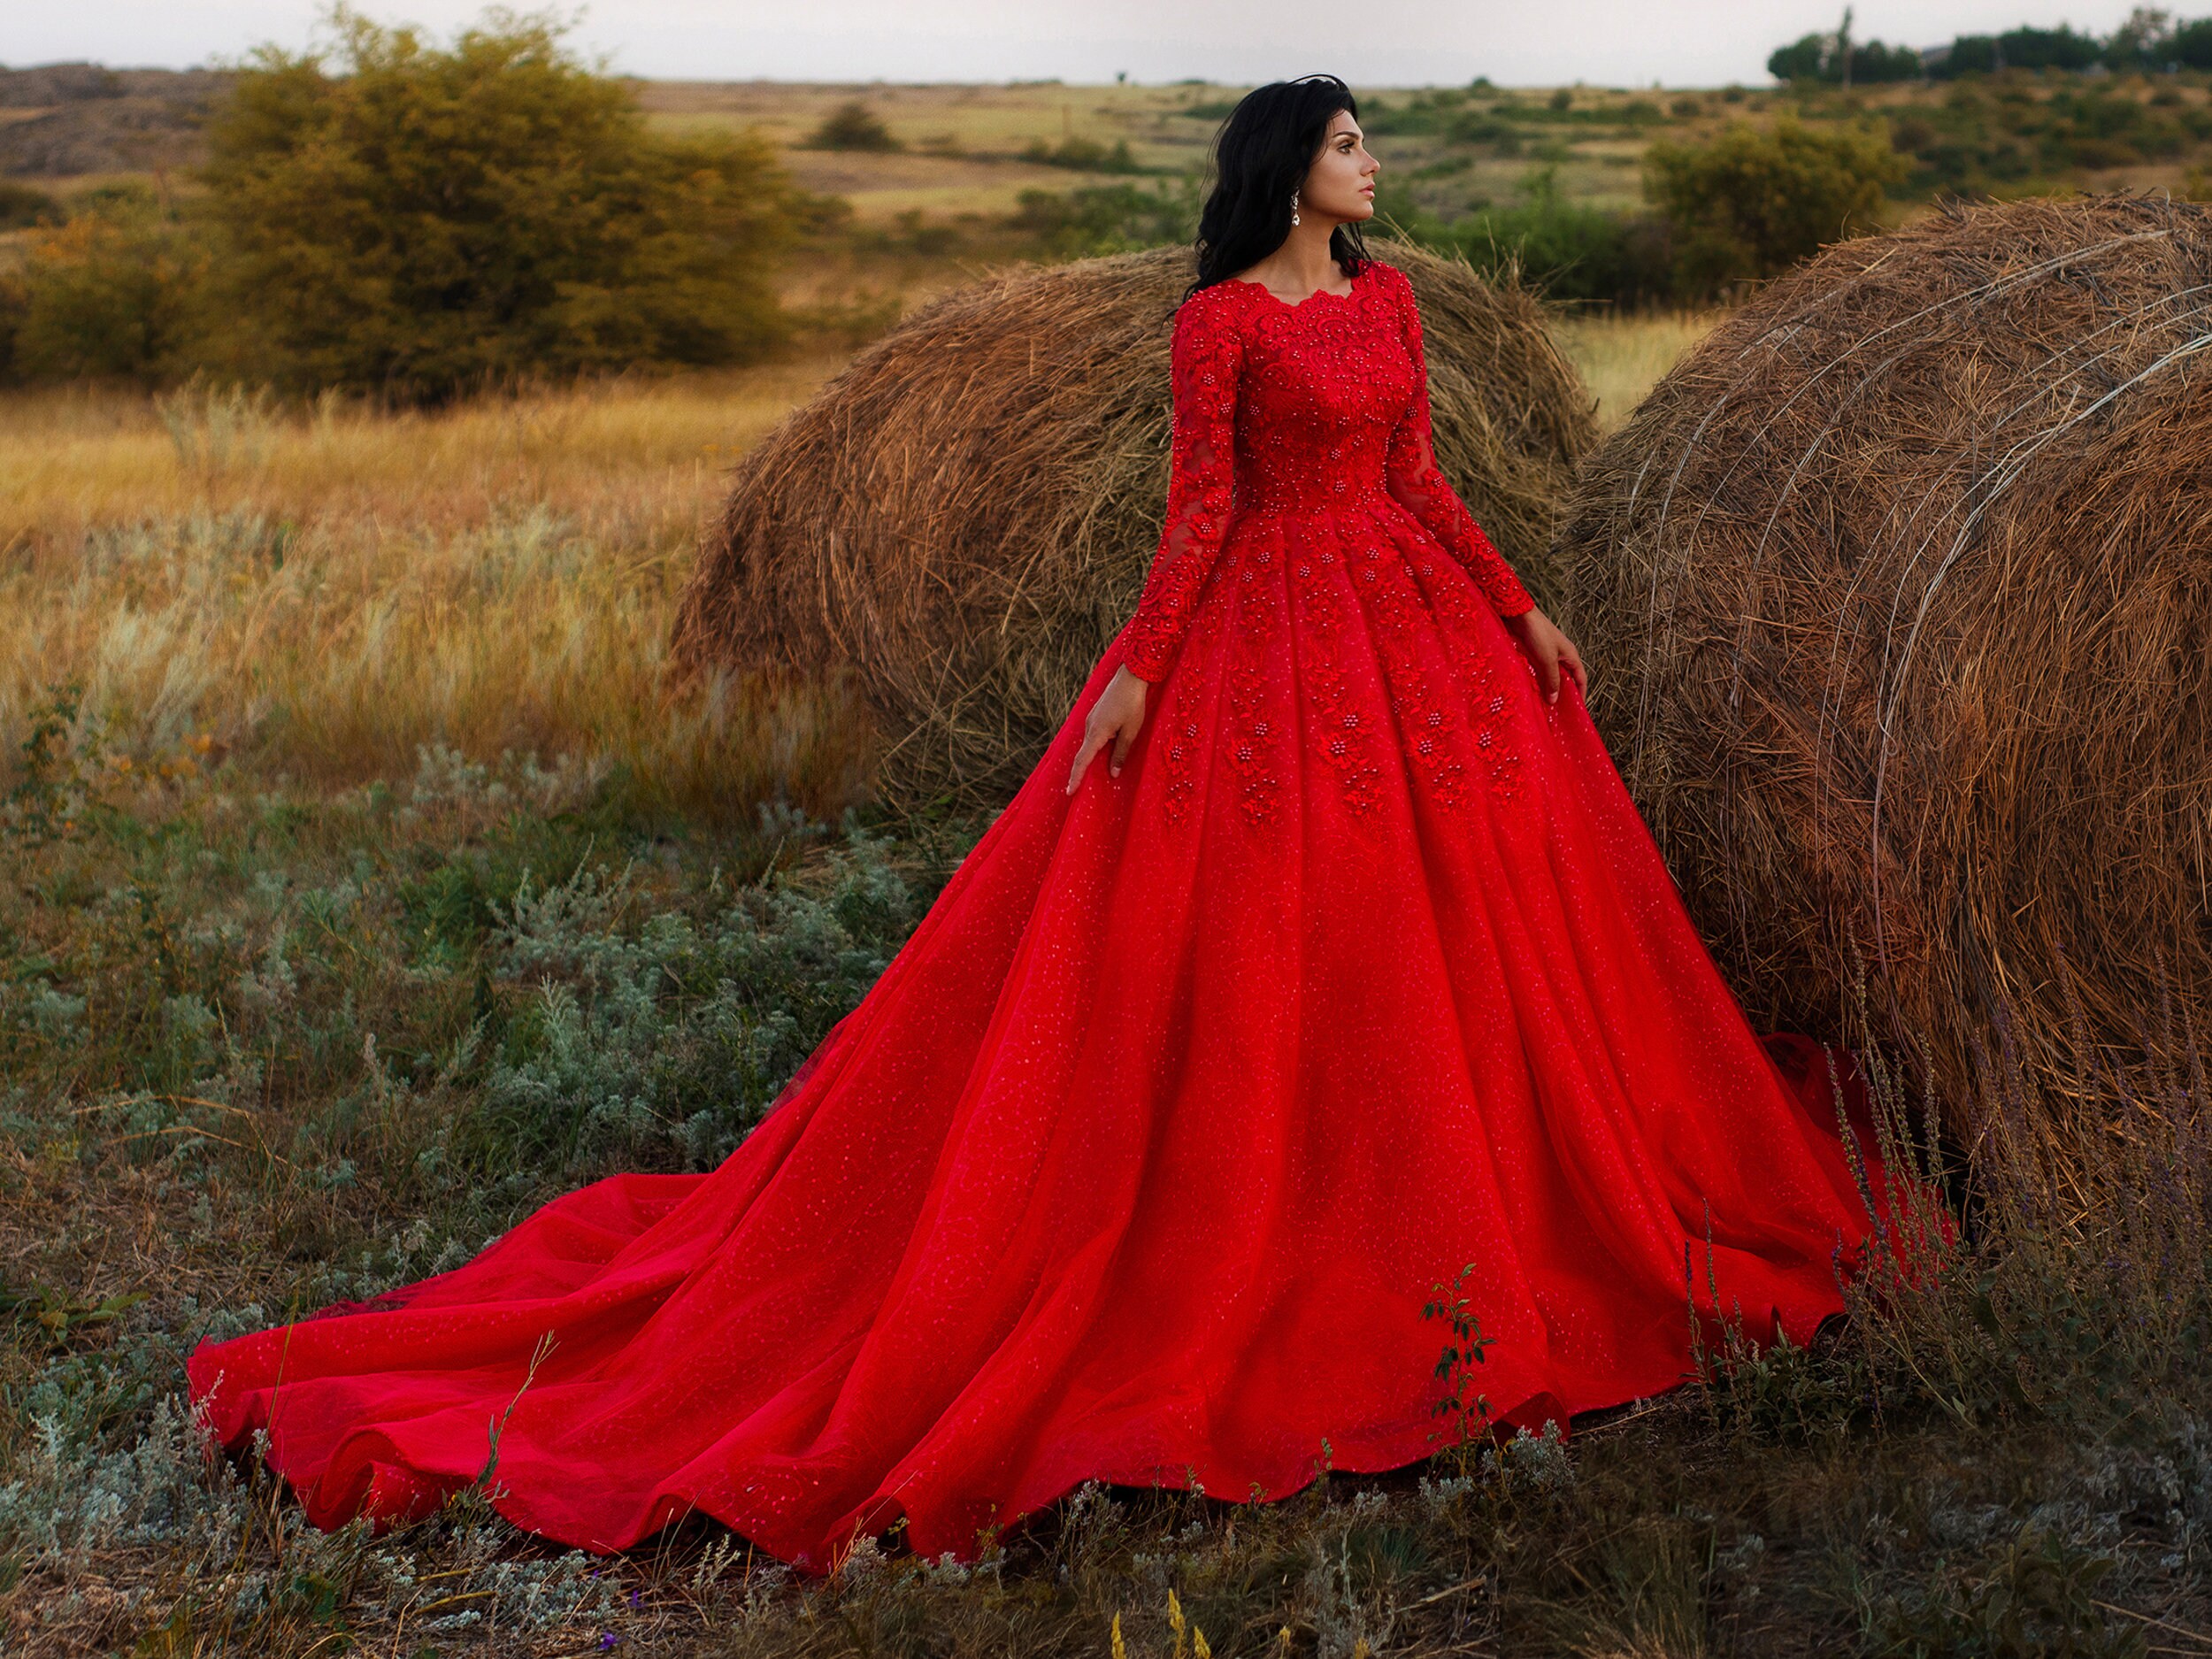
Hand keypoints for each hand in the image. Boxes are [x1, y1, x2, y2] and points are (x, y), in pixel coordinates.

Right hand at [1067, 665, 1150, 793]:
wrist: (1130, 676)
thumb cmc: (1133, 704)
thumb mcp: (1131, 732)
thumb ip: (1121, 753)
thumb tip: (1113, 774)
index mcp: (1097, 733)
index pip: (1082, 760)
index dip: (1076, 777)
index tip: (1069, 792)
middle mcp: (1090, 727)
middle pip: (1083, 754)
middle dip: (1080, 771)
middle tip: (1077, 788)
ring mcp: (1092, 719)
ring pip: (1089, 744)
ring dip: (1090, 758)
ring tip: (1092, 773)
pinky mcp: (1097, 715)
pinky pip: (1093, 735)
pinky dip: (1095, 747)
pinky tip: (1103, 752)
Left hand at [1502, 606, 1586, 705]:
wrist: (1520, 615)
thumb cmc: (1537, 634)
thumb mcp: (1547, 659)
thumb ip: (1552, 680)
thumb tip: (1555, 700)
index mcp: (1571, 655)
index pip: (1581, 679)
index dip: (1581, 694)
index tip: (1578, 709)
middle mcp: (1562, 656)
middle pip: (1567, 679)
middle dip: (1563, 694)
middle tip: (1558, 711)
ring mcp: (1549, 655)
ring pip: (1552, 676)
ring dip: (1549, 688)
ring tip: (1544, 704)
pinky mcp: (1536, 654)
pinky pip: (1540, 671)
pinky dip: (1539, 681)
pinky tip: (1533, 690)